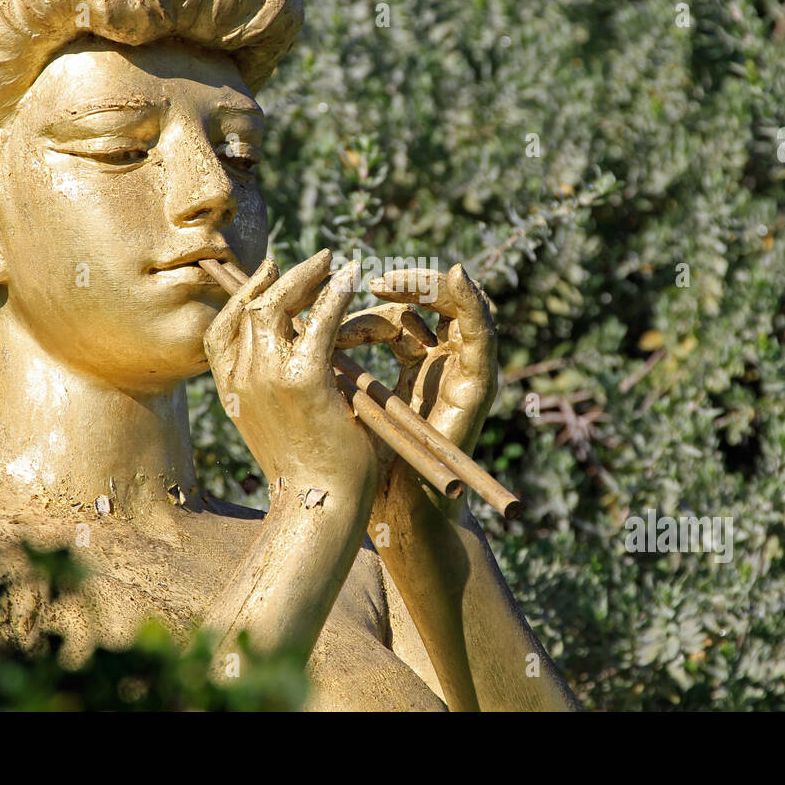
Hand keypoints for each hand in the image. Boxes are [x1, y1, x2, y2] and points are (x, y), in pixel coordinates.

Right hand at [204, 250, 376, 496]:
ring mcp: (267, 377)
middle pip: (250, 308)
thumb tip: (295, 357)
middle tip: (313, 262)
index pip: (221, 329)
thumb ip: (276, 389)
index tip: (267, 272)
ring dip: (306, 278)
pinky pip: (319, 321)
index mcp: (229, 392)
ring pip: (278, 306)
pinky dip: (334, 293)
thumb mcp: (278, 426)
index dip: (243, 295)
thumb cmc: (307, 475)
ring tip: (331, 262)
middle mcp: (240, 379)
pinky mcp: (303, 380)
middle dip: (280, 279)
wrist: (316, 508)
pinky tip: (350, 277)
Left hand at [336, 263, 497, 521]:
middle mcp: (444, 363)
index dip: (373, 301)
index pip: (403, 311)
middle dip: (407, 283)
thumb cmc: (362, 458)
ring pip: (461, 305)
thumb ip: (336, 351)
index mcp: (416, 363)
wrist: (390, 508)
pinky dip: (472, 299)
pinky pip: (483, 331)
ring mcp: (464, 372)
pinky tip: (456, 276)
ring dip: (427, 285)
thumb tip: (302, 310)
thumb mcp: (343, 389)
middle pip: (436, 301)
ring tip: (387, 285)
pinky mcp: (478, 384)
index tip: (338, 295)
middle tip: (373, 282)